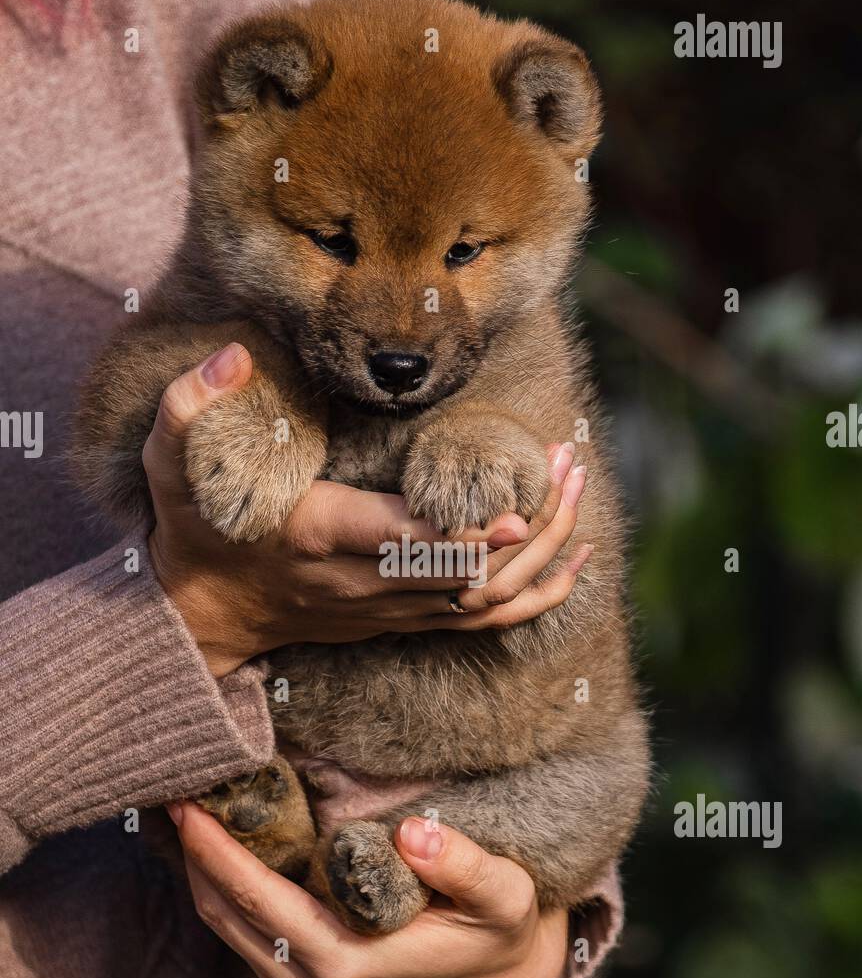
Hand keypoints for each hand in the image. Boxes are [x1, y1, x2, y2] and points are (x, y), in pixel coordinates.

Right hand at [146, 343, 590, 675]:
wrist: (203, 611)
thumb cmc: (197, 525)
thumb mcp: (168, 461)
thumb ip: (190, 405)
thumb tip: (232, 355)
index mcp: (321, 537)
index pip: (403, 547)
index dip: (465, 537)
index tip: (517, 510)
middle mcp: (365, 583)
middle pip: (465, 575)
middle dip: (530, 529)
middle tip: (567, 463)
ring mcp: (389, 610)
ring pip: (484, 602)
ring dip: (542, 555)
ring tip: (576, 487)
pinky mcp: (403, 620)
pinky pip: (483, 623)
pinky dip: (536, 597)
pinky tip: (575, 561)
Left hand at [171, 802, 569, 977]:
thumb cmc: (501, 939)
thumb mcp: (505, 899)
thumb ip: (464, 866)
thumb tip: (414, 831)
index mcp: (347, 966)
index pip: (258, 901)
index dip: (215, 850)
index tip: (186, 801)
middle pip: (223, 914)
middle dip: (195, 852)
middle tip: (177, 788)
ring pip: (225, 928)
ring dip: (205, 870)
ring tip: (194, 807)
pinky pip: (245, 936)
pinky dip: (226, 890)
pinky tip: (226, 845)